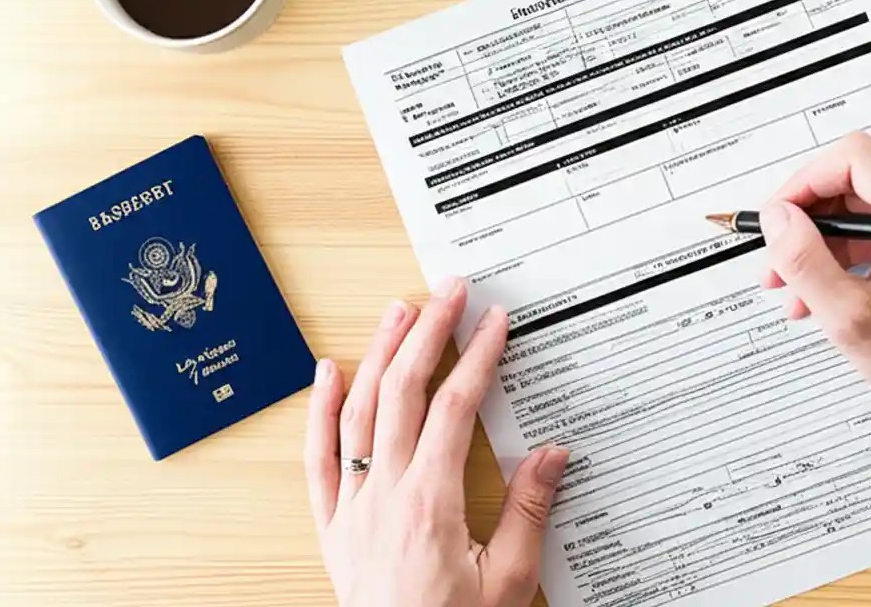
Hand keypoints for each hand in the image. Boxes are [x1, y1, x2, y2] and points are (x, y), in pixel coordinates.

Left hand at [304, 276, 569, 606]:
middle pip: (404, 394)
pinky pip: (317, 457)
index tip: (493, 323)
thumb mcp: (507, 580)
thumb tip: (553, 454)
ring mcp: (352, 507)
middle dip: (428, 334)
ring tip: (398, 311)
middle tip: (447, 293)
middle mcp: (384, 496)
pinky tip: (329, 372)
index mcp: (430, 504)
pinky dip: (320, 410)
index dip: (476, 358)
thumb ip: (528, 512)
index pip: (454, 409)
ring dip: (379, 355)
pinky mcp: (332, 524)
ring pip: (359, 412)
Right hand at [759, 132, 870, 421]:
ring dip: (818, 245)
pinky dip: (840, 257)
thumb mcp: (847, 315)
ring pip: (858, 209)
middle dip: (806, 222)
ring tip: (792, 288)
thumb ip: (803, 260)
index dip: (804, 184)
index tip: (777, 218)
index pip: (853, 160)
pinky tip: (818, 294)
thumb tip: (776, 218)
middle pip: (852, 182)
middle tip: (776, 260)